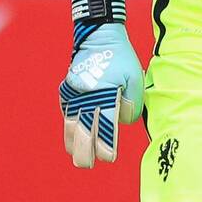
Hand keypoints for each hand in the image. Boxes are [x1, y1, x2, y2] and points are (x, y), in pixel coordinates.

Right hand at [59, 0, 143, 167]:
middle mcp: (87, 96)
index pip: (106, 127)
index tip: (108, 158)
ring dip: (73, 142)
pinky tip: (71, 139)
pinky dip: (68, 127)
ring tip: (77, 157)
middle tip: (88, 164)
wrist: (99, 36)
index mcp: (106, 94)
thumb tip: (121, 123)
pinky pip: (66, 112)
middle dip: (85, 150)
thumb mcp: (135, 79)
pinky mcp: (67, 89)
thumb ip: (132, 104)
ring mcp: (74, 93)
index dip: (106, 145)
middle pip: (83, 130)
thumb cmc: (122, 59)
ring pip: (70, 124)